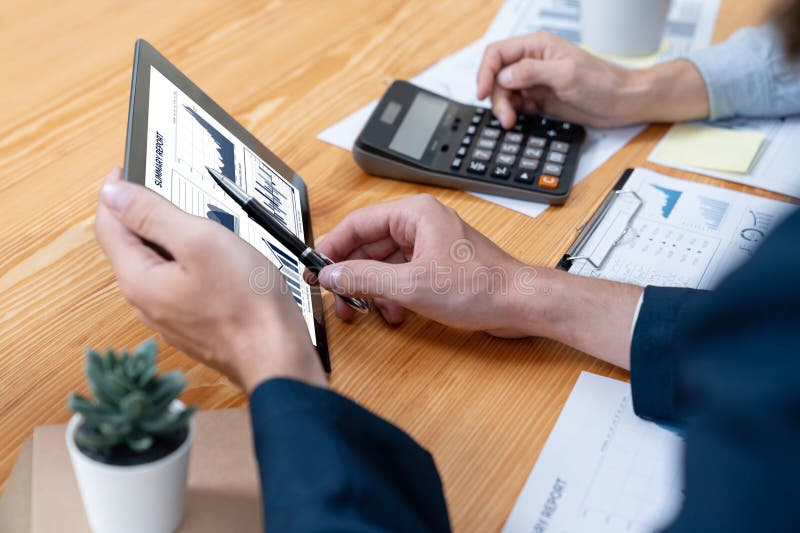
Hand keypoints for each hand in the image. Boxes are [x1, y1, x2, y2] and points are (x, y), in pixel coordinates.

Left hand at [94, 168, 325, 392]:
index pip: (108, 226)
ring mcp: (170, 316)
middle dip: (143, 214)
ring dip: (169, 237)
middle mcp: (147, 302)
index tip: (129, 169)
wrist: (277, 355)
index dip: (115, 192)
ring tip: (197, 219)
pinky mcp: (193, 323)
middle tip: (169, 190)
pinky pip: (178, 283)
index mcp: (139, 279)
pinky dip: (187, 261)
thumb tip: (113, 193)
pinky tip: (215, 256)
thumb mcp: (201, 241)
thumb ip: (153, 215)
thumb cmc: (246, 303)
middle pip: (131, 246)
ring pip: (157, 265)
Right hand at [315, 194, 543, 337]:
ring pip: (384, 263)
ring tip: (361, 310)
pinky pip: (401, 275)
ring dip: (372, 288)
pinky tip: (392, 313)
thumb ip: (364, 278)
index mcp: (415, 214)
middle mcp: (421, 224)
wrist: (520, 304)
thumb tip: (331, 273)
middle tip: (334, 295)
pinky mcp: (438, 266)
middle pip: (369, 244)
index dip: (333, 246)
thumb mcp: (411, 285)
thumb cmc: (481, 286)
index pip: (358, 223)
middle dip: (351, 273)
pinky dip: (391, 294)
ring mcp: (430, 246)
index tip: (316, 266)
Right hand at [476, 31, 708, 128]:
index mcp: (537, 45)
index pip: (497, 53)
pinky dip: (514, 113)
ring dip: (504, 108)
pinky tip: (524, 118)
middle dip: (496, 96)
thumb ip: (531, 71)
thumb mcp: (565, 74)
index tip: (481, 93)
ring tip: (512, 122)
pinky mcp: (539, 98)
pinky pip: (516, 105)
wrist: (622, 102)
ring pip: (504, 92)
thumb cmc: (602, 83)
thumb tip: (504, 76)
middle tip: (505, 117)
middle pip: (497, 76)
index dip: (485, 72)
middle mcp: (532, 61)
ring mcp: (535, 80)